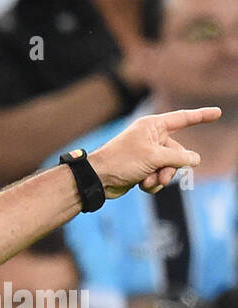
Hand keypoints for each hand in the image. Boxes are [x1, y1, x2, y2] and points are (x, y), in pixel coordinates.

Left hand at [88, 106, 220, 197]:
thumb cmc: (122, 161)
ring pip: (169, 167)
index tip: (218, 113)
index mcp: (153, 126)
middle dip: (172, 167)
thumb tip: (195, 159)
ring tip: (149, 182)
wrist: (98, 179)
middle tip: (162, 176)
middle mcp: (151, 138)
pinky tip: (141, 186)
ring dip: (161, 178)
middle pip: (178, 151)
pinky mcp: (142, 169)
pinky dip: (152, 183)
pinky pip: (158, 176)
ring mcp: (147, 154)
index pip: (183, 119)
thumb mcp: (154, 157)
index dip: (201, 116)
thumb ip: (179, 157)